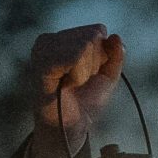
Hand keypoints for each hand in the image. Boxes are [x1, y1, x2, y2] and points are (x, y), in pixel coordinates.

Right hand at [28, 24, 124, 157]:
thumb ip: (115, 55)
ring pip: (84, 45)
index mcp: (62, 38)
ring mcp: (42, 50)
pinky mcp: (41, 64)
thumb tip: (115, 36)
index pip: (97, 31)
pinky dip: (78, 74)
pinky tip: (66, 84)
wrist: (73, 126)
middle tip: (78, 81)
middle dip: (93, 63)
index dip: (101, 57)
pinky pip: (72, 57)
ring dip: (85, 70)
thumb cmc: (85, 101)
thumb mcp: (107, 76)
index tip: (87, 74)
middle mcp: (49, 39)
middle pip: (91, 36)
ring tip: (71, 83)